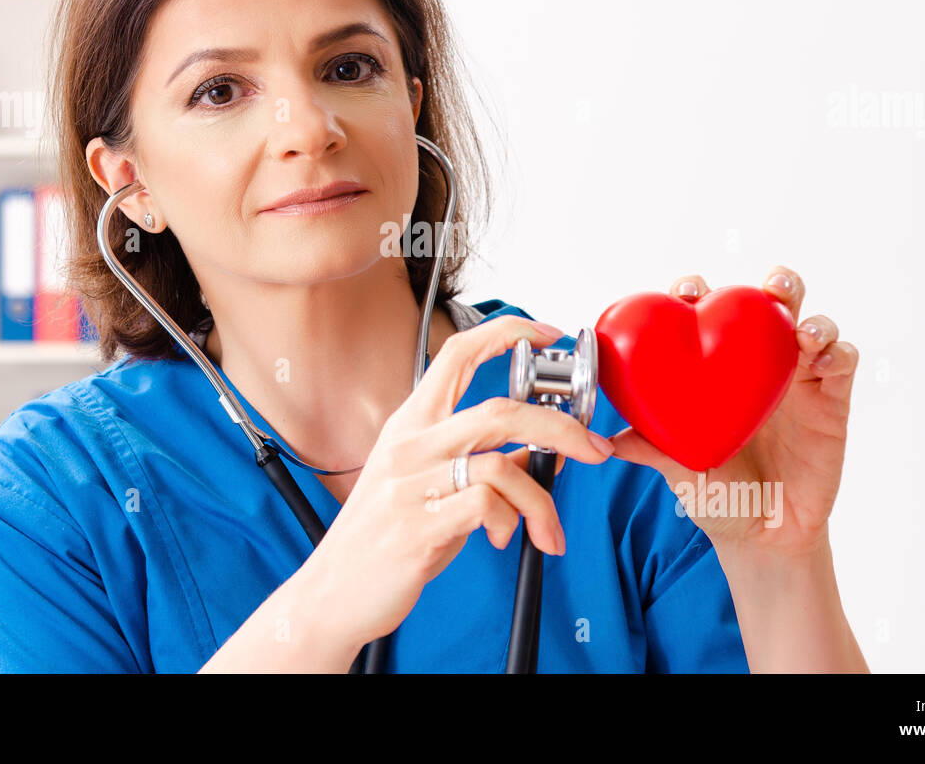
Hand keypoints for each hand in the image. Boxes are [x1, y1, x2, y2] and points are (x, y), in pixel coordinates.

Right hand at [311, 315, 615, 650]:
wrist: (332, 594)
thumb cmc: (384, 539)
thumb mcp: (431, 488)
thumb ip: (482, 464)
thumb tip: (542, 451)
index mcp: (410, 424)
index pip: (457, 353)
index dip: (506, 331)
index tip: (547, 334)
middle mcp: (409, 445)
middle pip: (500, 411)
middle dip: (561, 427)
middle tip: (593, 449)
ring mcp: (410, 483)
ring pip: (502, 466)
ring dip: (540, 502)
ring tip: (545, 530)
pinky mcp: (416, 525)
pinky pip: (486, 507)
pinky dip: (510, 523)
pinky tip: (503, 539)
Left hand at [608, 266, 858, 560]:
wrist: (762, 536)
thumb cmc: (715, 492)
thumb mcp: (677, 469)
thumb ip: (648, 448)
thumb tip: (606, 439)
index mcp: (715, 366)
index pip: (706, 313)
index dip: (697, 292)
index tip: (686, 293)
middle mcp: (757, 363)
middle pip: (767, 305)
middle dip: (772, 284)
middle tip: (765, 289)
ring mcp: (797, 379)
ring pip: (811, 324)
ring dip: (809, 314)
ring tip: (800, 328)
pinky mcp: (831, 400)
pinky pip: (842, 363)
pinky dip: (836, 351)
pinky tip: (821, 359)